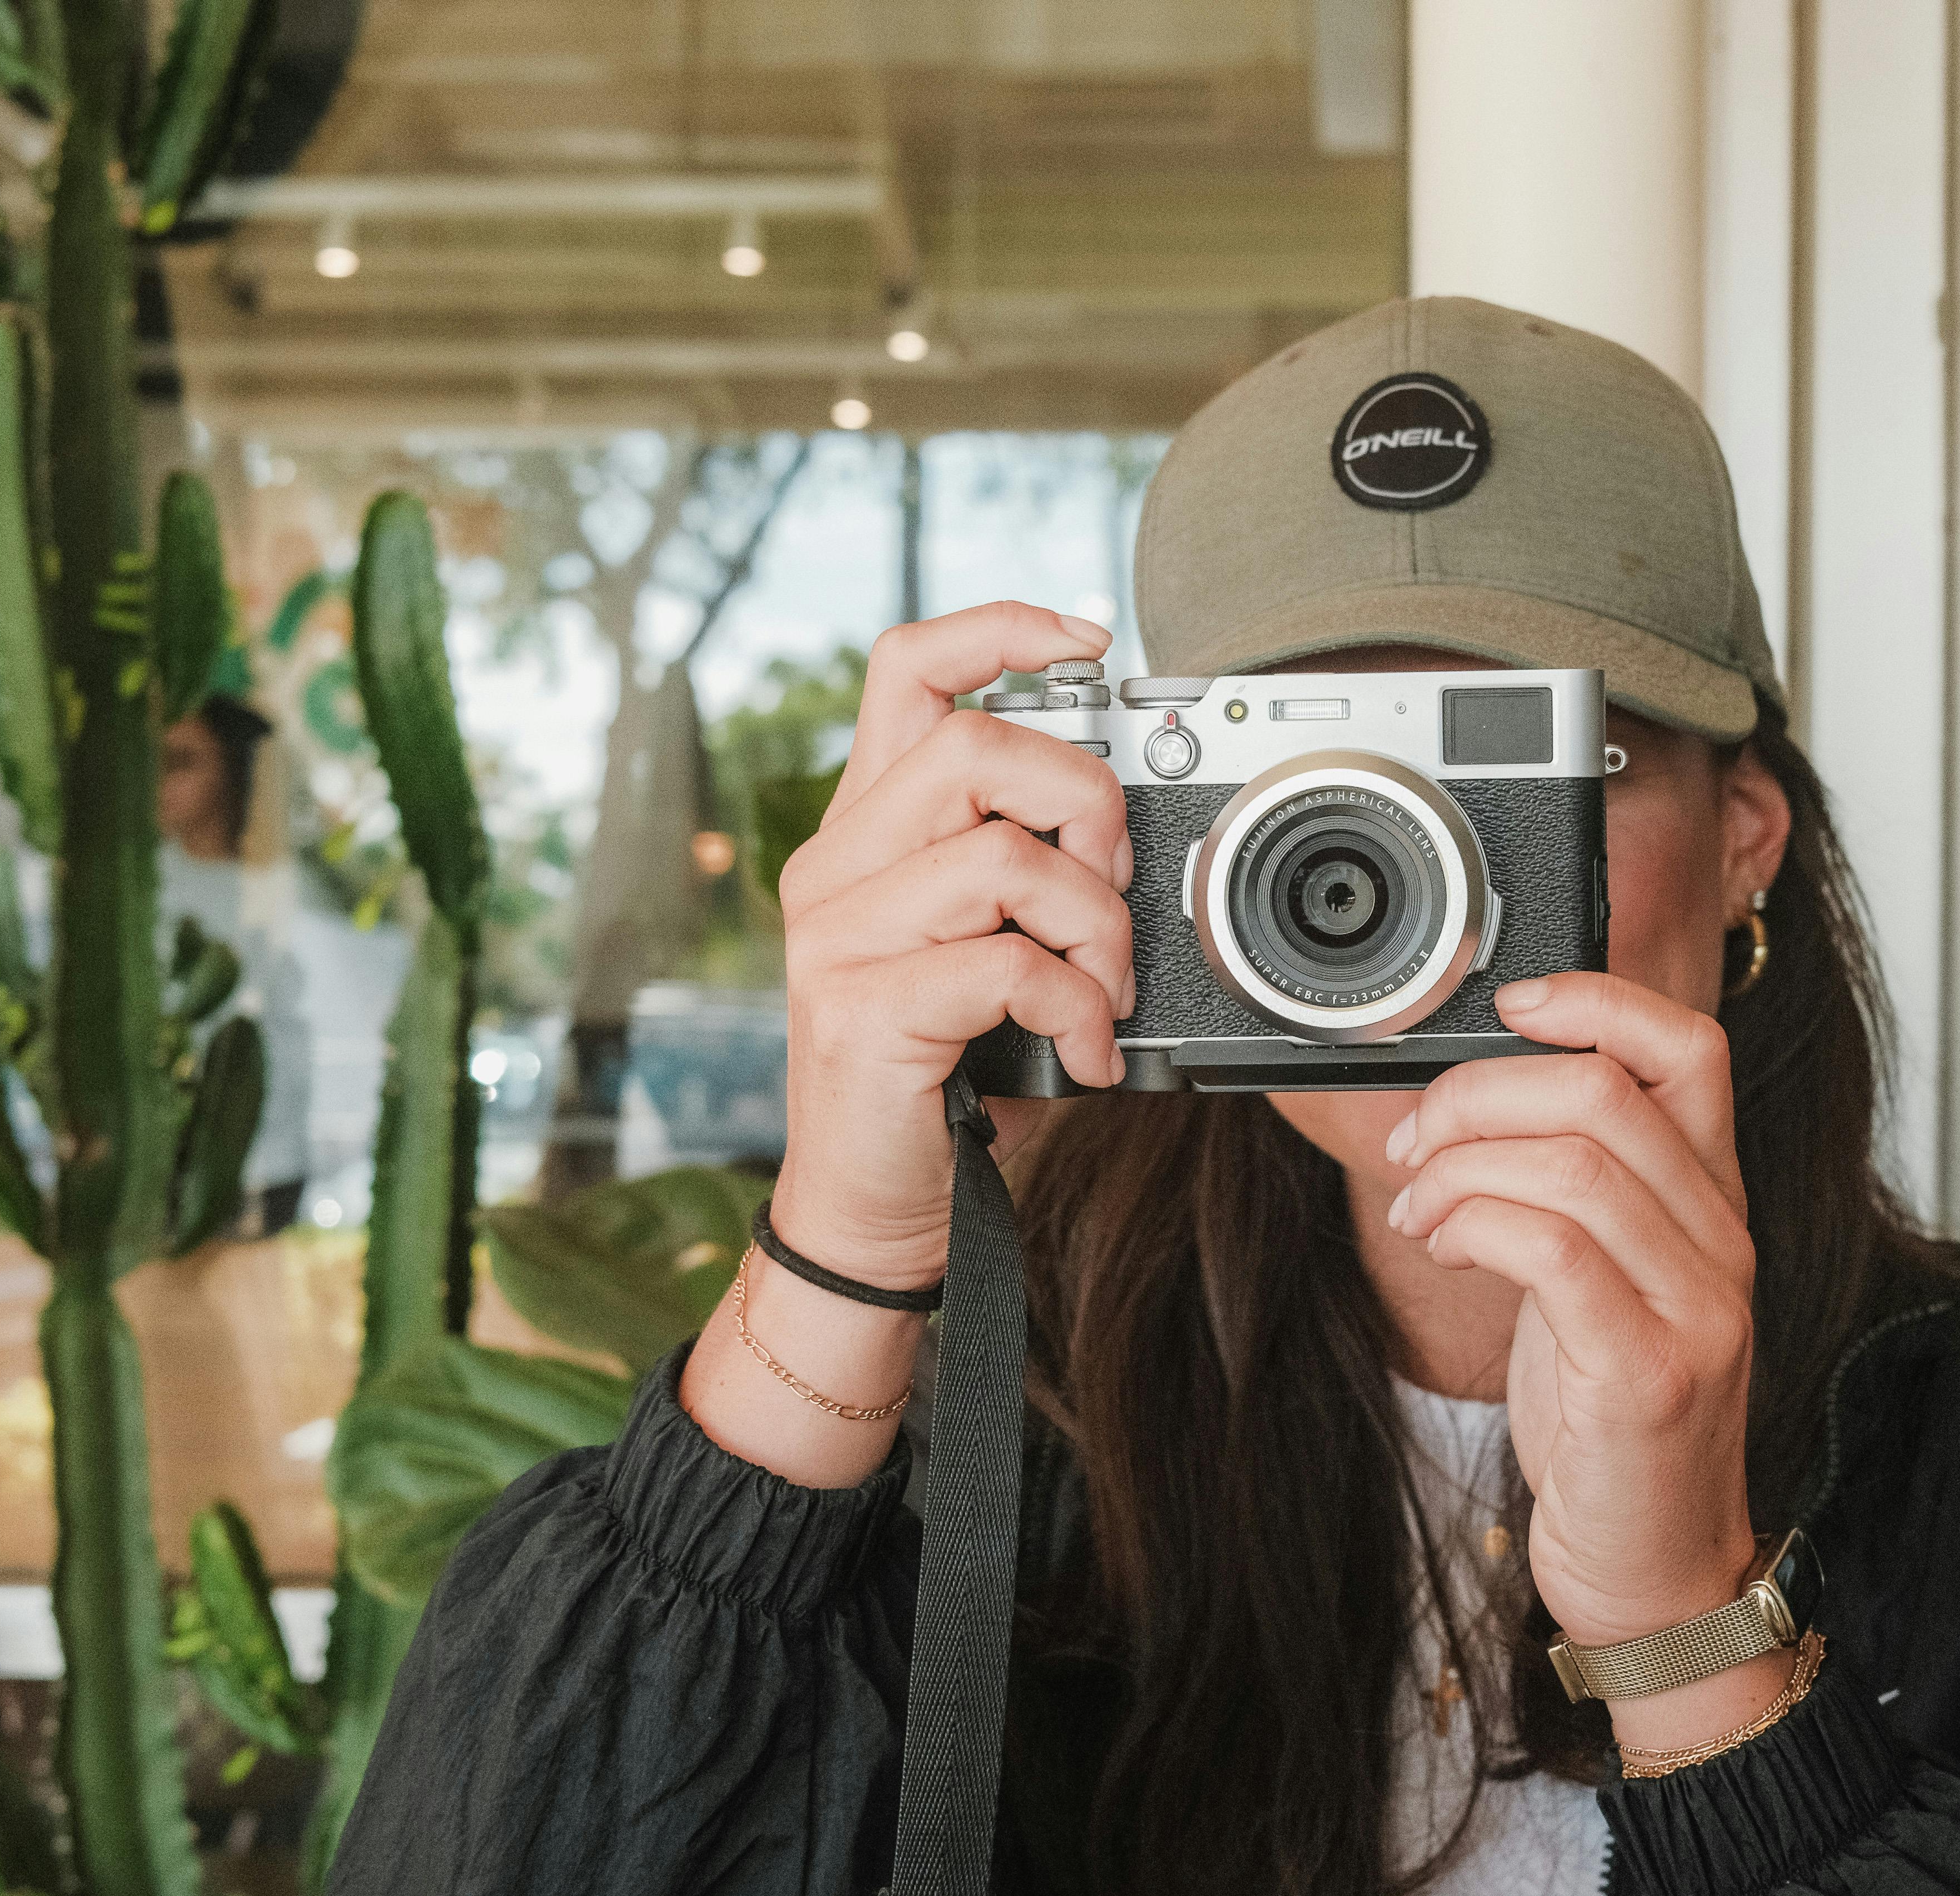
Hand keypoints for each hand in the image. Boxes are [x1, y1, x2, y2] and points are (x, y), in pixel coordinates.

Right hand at [765, 602, 1133, 1286]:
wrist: (869, 1205)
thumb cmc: (942, 1073)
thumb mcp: (982, 945)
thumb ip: (1018, 870)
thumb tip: (1122, 823)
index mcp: (868, 829)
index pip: (907, 669)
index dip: (999, 627)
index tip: (1091, 635)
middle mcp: (836, 865)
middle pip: (974, 746)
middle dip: (1084, 800)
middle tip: (1113, 884)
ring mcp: (837, 936)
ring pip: (1003, 857)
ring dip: (1095, 926)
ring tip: (1105, 992)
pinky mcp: (859, 1010)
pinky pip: (1006, 964)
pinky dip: (1076, 1008)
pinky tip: (1087, 1053)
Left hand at [1381, 973, 1759, 1653]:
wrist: (1656, 1573)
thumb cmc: (1610, 1427)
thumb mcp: (1597, 1286)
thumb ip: (1566, 1196)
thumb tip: (1469, 1106)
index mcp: (1711, 1206)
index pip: (1691, 1048)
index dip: (1596, 1000)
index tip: (1509, 1006)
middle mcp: (1722, 1243)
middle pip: (1605, 1090)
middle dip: (1479, 1093)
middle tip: (1416, 1143)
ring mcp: (1696, 1307)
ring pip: (1575, 1160)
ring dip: (1461, 1164)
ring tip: (1419, 1207)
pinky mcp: (1648, 1372)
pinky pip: (1552, 1248)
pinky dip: (1475, 1225)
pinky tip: (1443, 1245)